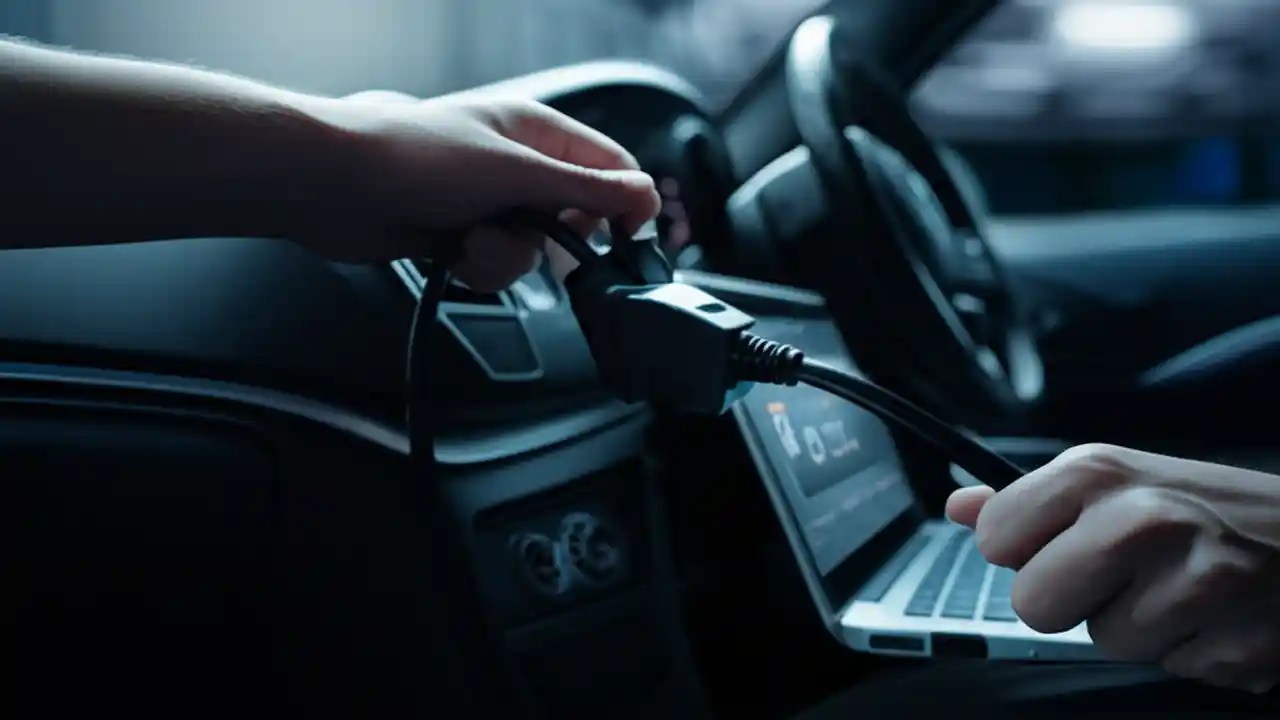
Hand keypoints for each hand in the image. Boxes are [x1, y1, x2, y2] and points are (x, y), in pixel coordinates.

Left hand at [296, 90, 660, 290]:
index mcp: (536, 130)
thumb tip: (643, 195)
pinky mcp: (461, 234)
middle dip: (551, 238)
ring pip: (534, 249)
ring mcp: (489, 201)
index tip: (628, 240)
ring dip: (506, 256)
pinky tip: (450, 251)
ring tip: (469, 238)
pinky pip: (498, 266)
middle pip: (574, 217)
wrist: (336, 186)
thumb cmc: (415, 157)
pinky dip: (479, 267)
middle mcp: (516, 165)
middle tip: (526, 231)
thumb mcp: (516, 172)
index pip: (609, 166)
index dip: (625, 203)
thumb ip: (585, 189)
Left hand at [947, 444, 1279, 692]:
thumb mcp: (1114, 482)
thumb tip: (960, 507)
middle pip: (1033, 604)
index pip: (994, 536)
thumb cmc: (1200, 507)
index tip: (1057, 544)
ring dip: (1138, 628)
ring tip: (1179, 590)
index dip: (1020, 552)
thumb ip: (1032, 501)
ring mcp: (1197, 579)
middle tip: (1119, 577)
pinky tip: (1215, 614)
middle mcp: (1143, 517)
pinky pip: (1172, 669)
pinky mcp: (1240, 639)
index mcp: (1097, 472)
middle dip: (1070, 602)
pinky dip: (1192, 650)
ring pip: (1105, 643)